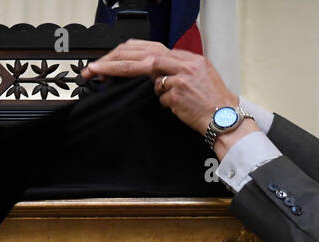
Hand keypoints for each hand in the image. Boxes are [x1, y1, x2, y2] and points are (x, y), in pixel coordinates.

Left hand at [83, 39, 236, 136]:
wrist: (225, 118)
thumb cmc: (210, 102)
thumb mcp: (194, 79)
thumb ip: (172, 73)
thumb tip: (150, 76)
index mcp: (186, 58)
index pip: (150, 48)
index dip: (125, 53)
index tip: (107, 60)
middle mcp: (183, 63)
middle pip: (143, 54)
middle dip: (114, 59)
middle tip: (94, 67)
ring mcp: (180, 77)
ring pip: (148, 71)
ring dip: (124, 74)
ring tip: (103, 76)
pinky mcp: (178, 92)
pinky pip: (159, 96)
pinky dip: (161, 103)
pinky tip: (172, 107)